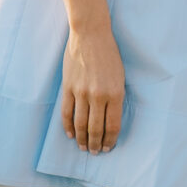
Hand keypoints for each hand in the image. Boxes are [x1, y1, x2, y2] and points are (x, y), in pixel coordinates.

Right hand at [62, 24, 125, 151]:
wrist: (91, 34)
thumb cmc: (109, 53)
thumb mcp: (120, 76)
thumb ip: (115, 97)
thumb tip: (110, 117)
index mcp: (115, 93)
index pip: (113, 125)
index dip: (110, 140)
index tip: (108, 148)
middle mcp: (98, 96)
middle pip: (96, 128)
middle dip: (96, 144)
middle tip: (95, 152)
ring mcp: (81, 92)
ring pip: (81, 124)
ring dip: (82, 139)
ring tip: (84, 147)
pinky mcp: (68, 87)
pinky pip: (66, 112)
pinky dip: (68, 126)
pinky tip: (71, 134)